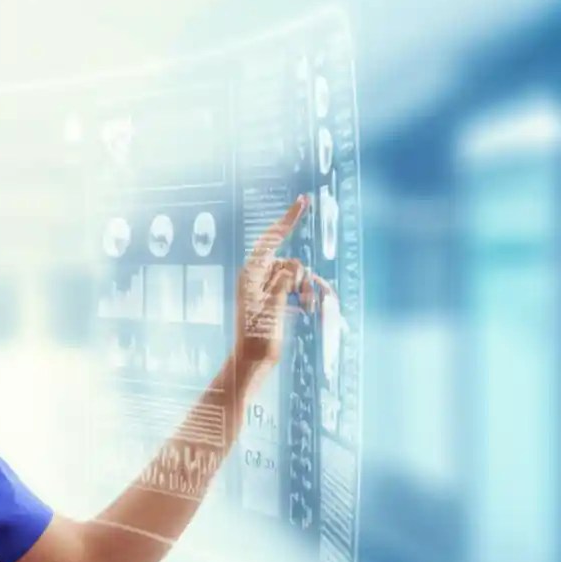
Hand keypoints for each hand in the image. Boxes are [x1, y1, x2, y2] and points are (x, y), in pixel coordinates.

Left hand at [233, 194, 331, 368]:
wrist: (254, 360)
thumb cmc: (258, 337)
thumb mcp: (272, 308)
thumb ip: (282, 284)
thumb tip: (291, 267)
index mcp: (251, 274)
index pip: (271, 239)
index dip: (288, 219)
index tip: (303, 201)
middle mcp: (258, 276)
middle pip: (290, 261)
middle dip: (301, 277)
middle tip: (301, 300)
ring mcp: (267, 287)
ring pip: (296, 275)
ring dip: (306, 289)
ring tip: (307, 308)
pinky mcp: (275, 298)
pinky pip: (296, 286)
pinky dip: (305, 294)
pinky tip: (309, 309)